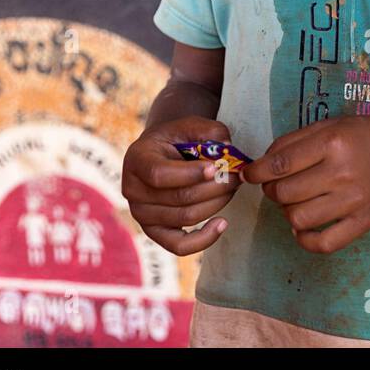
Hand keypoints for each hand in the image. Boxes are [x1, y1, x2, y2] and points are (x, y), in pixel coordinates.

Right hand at [122, 116, 241, 254]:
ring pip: (185, 217)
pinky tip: (223, 223)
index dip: (190, 174)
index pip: (159, 174)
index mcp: (137, 159)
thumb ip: (209, 131)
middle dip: (215, 187)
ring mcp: (141, 213)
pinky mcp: (154, 231)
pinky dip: (204, 239)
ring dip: (216, 203)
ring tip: (232, 188)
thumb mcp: (191, 125)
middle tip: (236, 176)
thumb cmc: (178, 139)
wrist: (163, 153)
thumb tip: (226, 146)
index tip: (216, 168)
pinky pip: (178, 245)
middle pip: (179, 198)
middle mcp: (133, 189)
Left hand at [240, 115, 369, 253]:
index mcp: (332, 142)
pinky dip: (305, 239)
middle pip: (285, 193)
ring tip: (295, 201)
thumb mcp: (331, 125)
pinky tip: (303, 227)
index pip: (280, 164)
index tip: (249, 174)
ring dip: (287, 212)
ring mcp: (353, 201)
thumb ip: (294, 141)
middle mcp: (342, 172)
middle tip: (278, 185)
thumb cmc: (366, 136)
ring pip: (298, 218)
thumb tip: (261, 165)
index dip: (256, 172)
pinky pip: (324, 243)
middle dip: (272, 190)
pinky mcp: (363, 222)